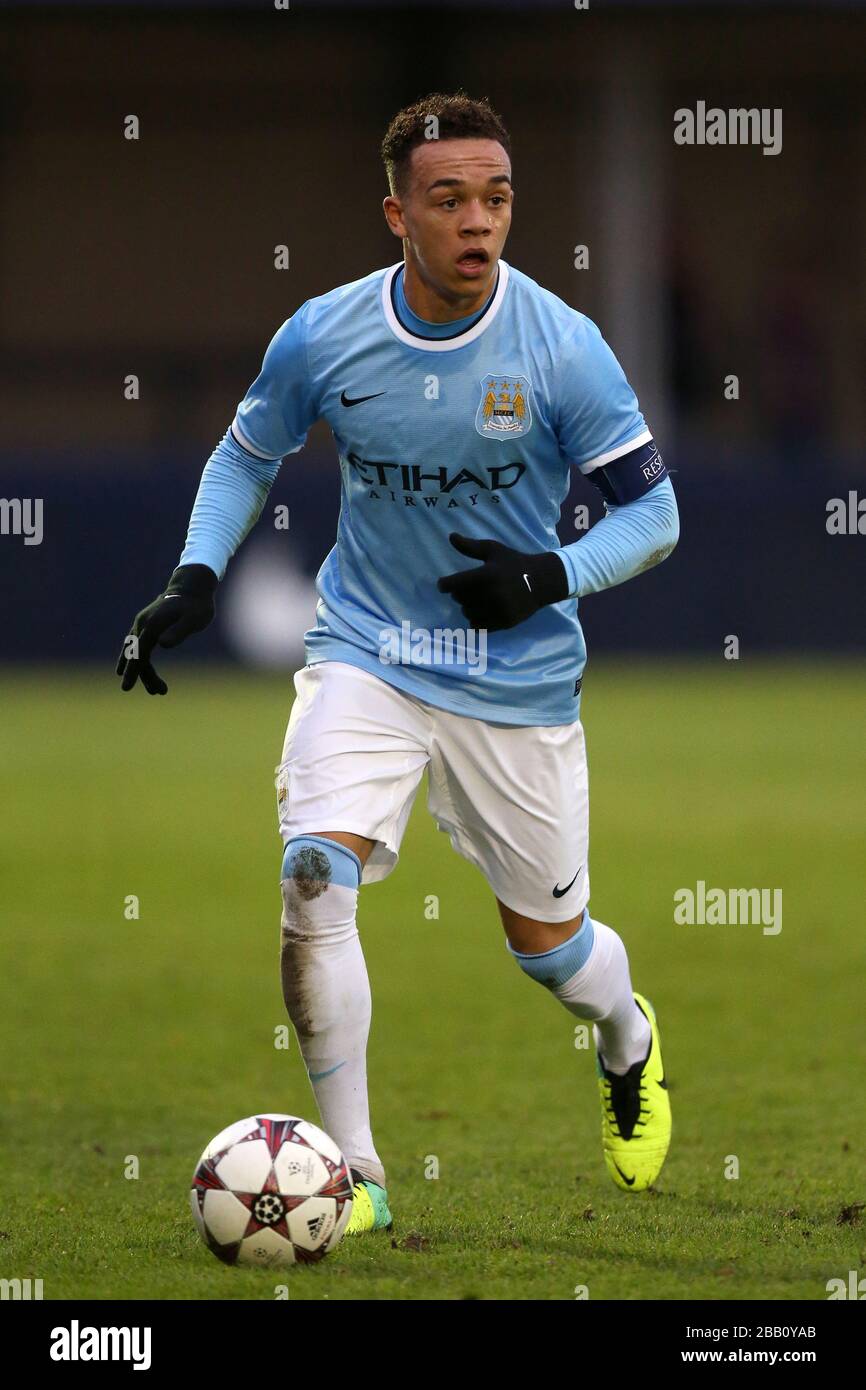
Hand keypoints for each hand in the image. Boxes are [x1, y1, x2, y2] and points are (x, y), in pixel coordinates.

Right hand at [116, 564, 216, 693]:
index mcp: (152, 625)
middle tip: (161, 692)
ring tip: (157, 690)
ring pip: (135, 652)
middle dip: (145, 676)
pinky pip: (134, 645)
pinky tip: (127, 669)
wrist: (191, 587)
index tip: (126, 687)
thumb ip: (180, 631)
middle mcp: (142, 624)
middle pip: (137, 655)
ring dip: (142, 671)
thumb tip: (163, 645)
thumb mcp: (194, 619)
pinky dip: (133, 658)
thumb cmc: (197, 606)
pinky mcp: (144, 624)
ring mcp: (141, 623)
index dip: (133, 671)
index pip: (139, 653)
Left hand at [437, 533, 568, 631]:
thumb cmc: (514, 563)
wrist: (541, 581)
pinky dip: (476, 619)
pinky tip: (482, 611)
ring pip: (467, 613)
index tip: (444, 584)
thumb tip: (450, 536)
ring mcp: (498, 611)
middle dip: (459, 593)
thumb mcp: (493, 550)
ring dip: (467, 606)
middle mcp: (491, 594)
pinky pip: (477, 626)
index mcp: (487, 575)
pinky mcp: (503, 623)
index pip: (454, 584)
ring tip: (476, 599)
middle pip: (459, 599)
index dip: (444, 584)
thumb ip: (470, 547)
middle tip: (468, 588)